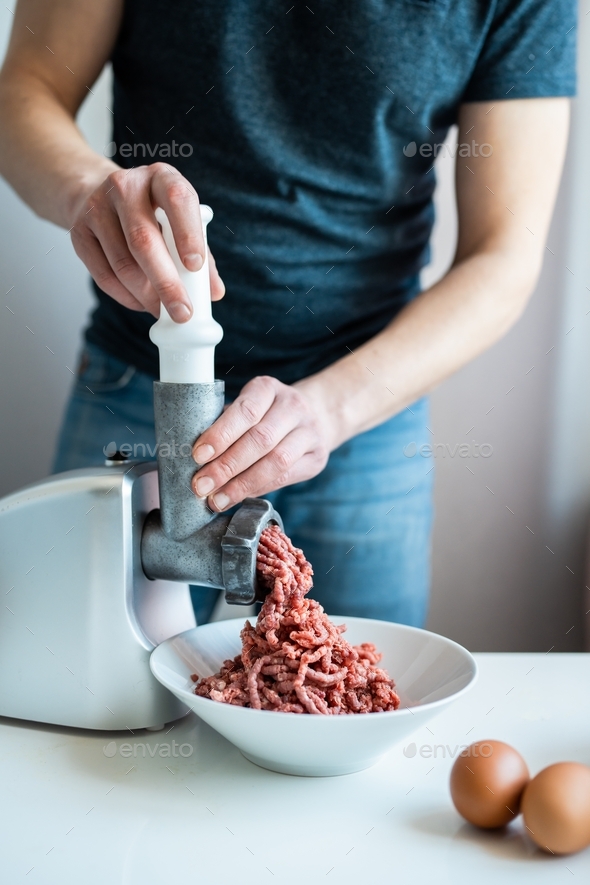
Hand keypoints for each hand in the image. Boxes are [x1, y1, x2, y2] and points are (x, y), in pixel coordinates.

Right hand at [70, 163, 224, 320]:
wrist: (98, 193)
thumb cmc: (151, 211)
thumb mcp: (180, 219)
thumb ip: (201, 254)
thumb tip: (214, 293)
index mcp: (160, 177)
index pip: (177, 199)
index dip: (187, 234)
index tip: (196, 267)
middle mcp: (125, 186)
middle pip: (143, 240)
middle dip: (166, 283)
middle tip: (182, 312)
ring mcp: (96, 208)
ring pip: (122, 264)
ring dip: (146, 296)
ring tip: (164, 312)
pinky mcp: (79, 232)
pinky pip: (103, 276)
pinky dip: (126, 297)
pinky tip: (142, 304)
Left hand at [191, 376, 334, 510]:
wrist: (313, 415)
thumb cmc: (264, 414)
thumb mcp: (245, 407)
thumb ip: (224, 426)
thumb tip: (196, 460)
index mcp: (268, 388)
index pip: (246, 411)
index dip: (221, 434)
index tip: (198, 455)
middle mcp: (293, 406)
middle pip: (260, 439)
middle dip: (227, 466)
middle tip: (202, 485)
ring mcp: (309, 432)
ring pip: (276, 461)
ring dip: (242, 484)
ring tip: (218, 499)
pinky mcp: (317, 457)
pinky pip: (286, 477)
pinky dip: (258, 489)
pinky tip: (239, 496)